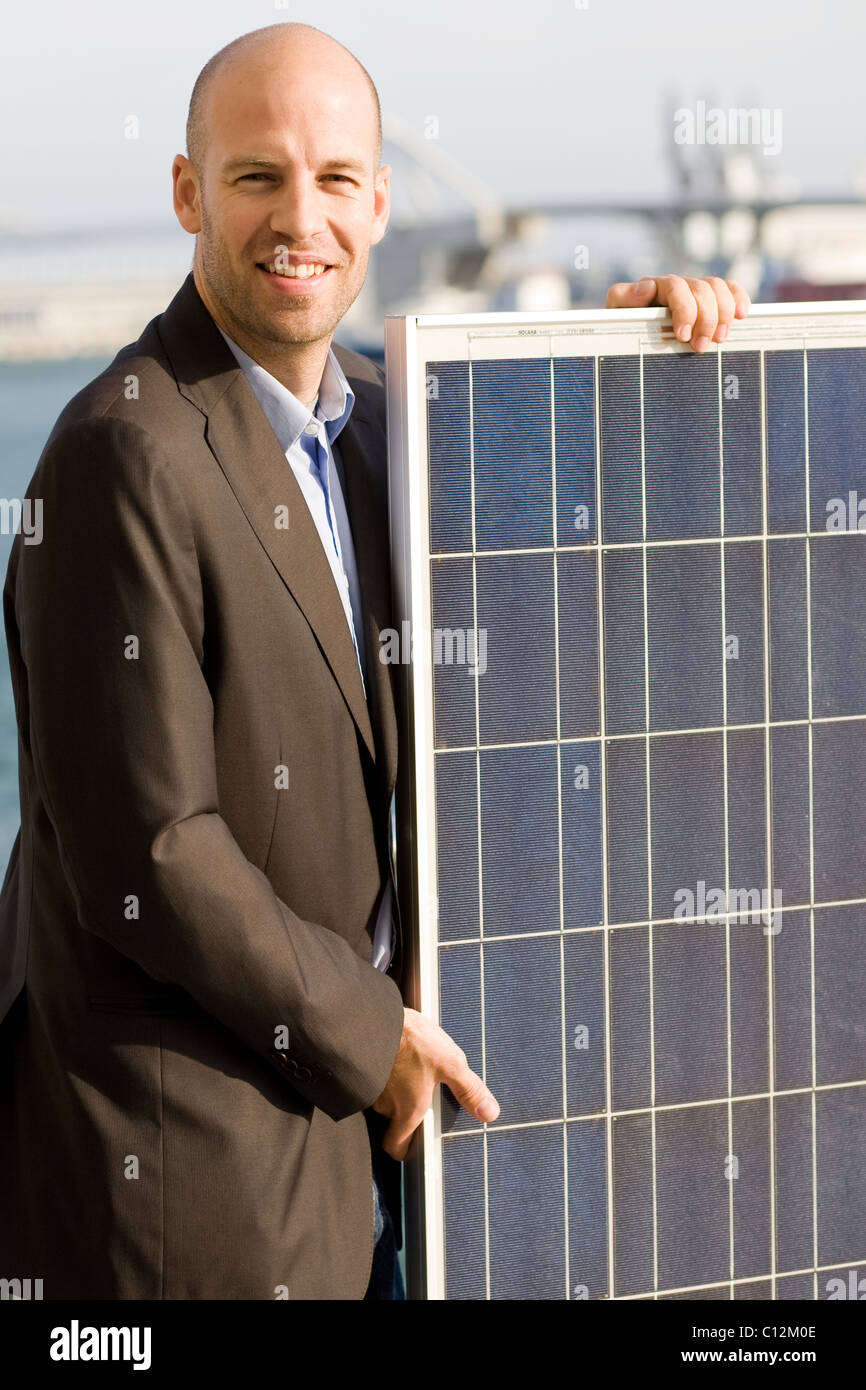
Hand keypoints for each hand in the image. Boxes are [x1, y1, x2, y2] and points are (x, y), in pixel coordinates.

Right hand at [372, 1007, 499, 1160]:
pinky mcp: (361, 1067)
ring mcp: (370, 1086)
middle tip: (422, 1094)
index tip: (414, 1145)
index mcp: (407, 1111)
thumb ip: (468, 1090)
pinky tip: (397, 1053)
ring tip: (412, 1067)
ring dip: (396, 1087)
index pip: (395, 1147)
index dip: (403, 1150)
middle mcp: (385, 1105)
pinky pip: (374, 1077)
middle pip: (392, 1119)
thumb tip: (489, 1113)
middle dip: (405, 1110)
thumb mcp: (450, 1063)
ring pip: (383, 1096)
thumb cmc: (410, 1041)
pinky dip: (385, 1071)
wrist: (371, 1016)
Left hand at [605, 274, 750, 351]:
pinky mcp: (709, 300)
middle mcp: (676, 286)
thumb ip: (623, 299)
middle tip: (701, 347)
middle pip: (701, 288)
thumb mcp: (614, 316)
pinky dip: (739, 298)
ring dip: (722, 314)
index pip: (675, 286)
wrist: (628, 342)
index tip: (683, 336)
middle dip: (705, 318)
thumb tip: (647, 287)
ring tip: (719, 339)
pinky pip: (729, 289)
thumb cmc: (621, 330)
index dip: (685, 309)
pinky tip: (742, 315)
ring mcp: (694, 291)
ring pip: (717, 288)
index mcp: (654, 288)